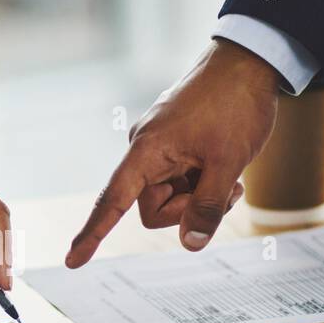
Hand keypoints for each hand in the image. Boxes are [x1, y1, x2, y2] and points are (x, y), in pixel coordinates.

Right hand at [65, 39, 280, 267]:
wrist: (250, 61)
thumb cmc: (236, 105)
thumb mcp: (228, 162)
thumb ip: (208, 207)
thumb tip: (191, 245)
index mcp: (147, 151)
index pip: (112, 201)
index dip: (93, 234)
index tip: (74, 261)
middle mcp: (146, 150)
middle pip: (153, 209)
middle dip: (188, 209)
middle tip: (226, 189)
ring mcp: (160, 148)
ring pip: (171, 198)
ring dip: (201, 196)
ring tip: (229, 171)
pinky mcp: (175, 145)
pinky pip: (181, 181)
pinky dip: (203, 183)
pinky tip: (225, 164)